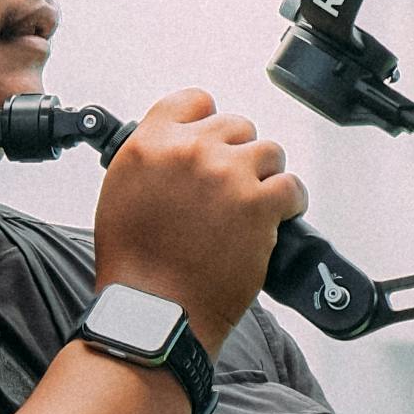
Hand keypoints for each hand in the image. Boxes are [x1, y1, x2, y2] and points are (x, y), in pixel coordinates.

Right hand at [89, 91, 307, 349]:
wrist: (154, 312)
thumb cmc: (135, 266)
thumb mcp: (121, 193)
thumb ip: (153, 159)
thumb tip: (180, 148)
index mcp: (151, 144)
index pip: (194, 101)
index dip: (208, 123)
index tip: (214, 144)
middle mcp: (191, 151)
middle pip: (236, 127)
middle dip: (237, 156)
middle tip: (229, 189)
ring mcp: (228, 175)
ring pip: (269, 152)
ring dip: (265, 177)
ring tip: (253, 206)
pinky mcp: (259, 205)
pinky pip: (291, 186)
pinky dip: (289, 202)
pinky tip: (276, 218)